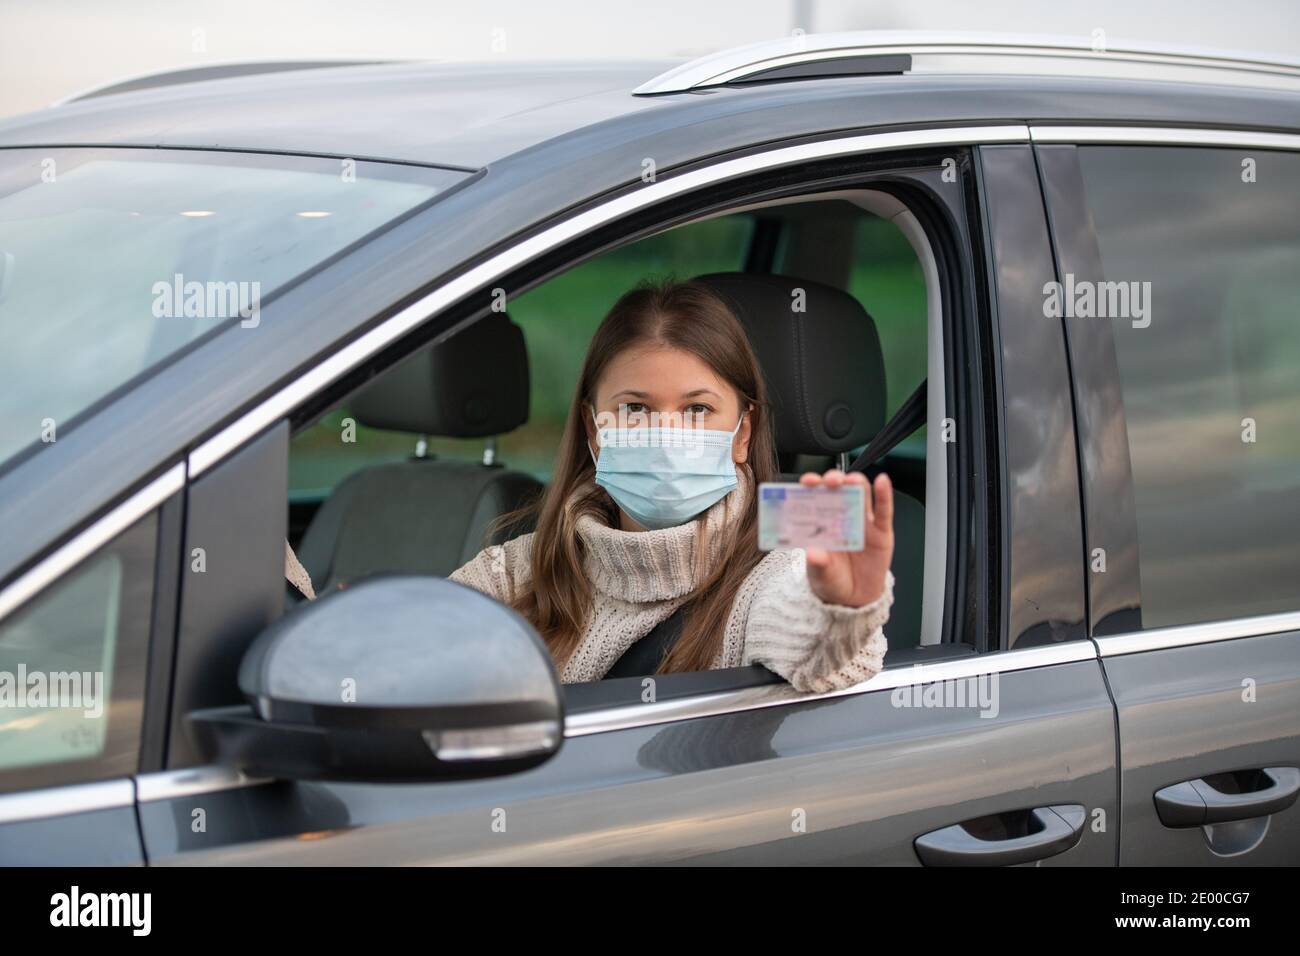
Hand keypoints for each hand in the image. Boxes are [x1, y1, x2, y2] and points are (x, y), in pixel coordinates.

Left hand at [800, 469, 893, 607]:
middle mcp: (841, 516)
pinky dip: (884, 494)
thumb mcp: (820, 575)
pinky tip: (883, 481)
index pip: (815, 496)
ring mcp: (862, 522)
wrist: (854, 599)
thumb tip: (813, 554)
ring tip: (852, 480)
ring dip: (856, 483)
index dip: (812, 485)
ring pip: (861, 494)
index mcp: (821, 522)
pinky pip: (883, 510)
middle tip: (830, 482)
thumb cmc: (832, 581)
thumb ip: (817, 564)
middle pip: (839, 489)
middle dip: (834, 480)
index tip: (806, 482)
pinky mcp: (881, 531)